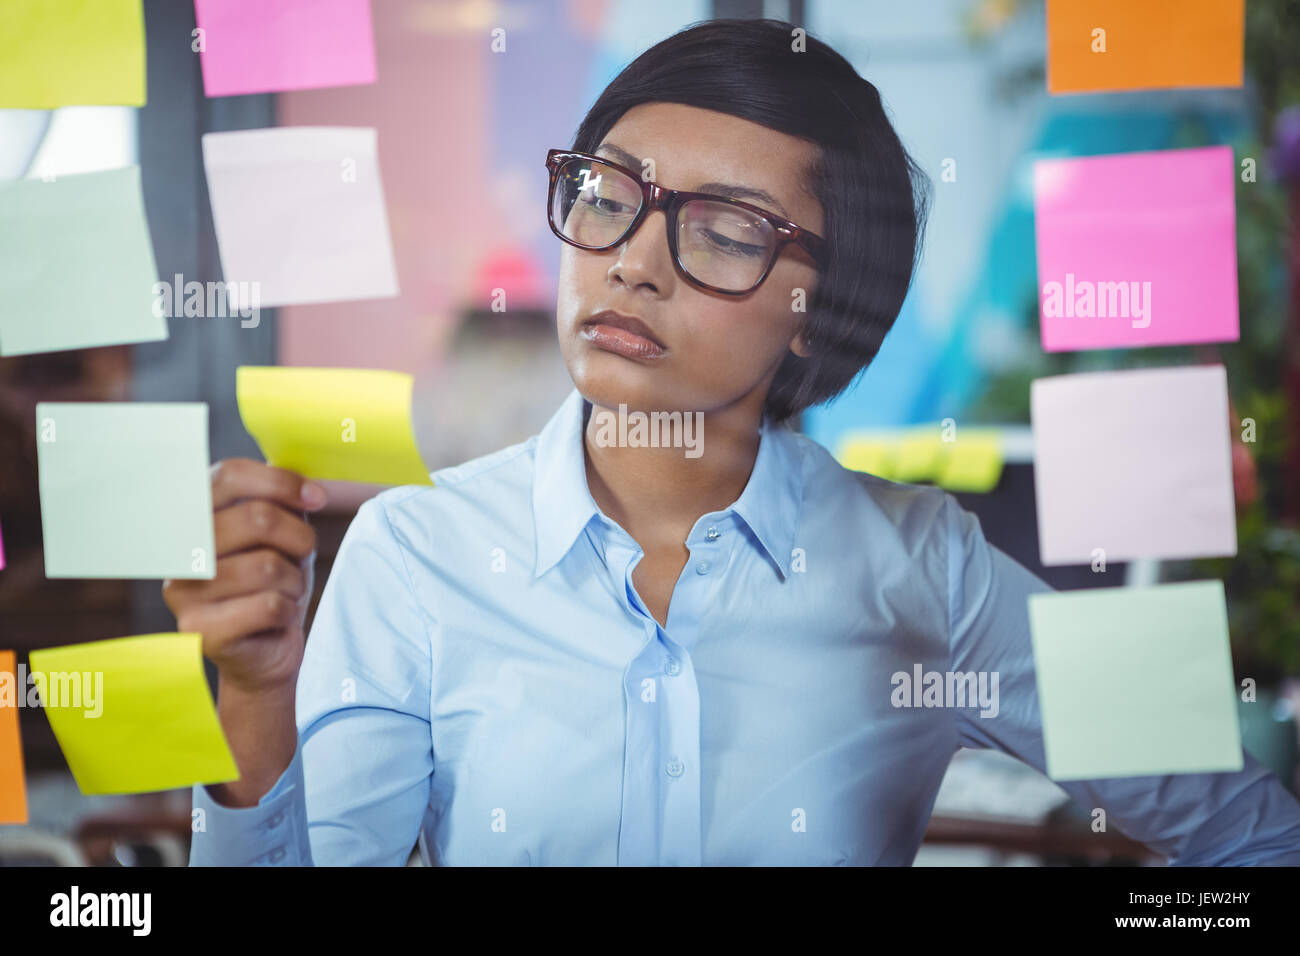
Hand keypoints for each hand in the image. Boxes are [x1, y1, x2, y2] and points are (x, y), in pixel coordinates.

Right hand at [162, 458, 327, 693]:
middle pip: (256, 518)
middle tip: (303, 556)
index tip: (316, 499)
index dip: (280, 481)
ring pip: (267, 566)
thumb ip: (284, 504)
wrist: (265, 651)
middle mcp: (179, 551)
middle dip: (299, 538)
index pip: (228, 476)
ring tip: (284, 592)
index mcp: (194, 518)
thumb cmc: (273, 585)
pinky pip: (269, 606)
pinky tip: (276, 618)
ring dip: (294, 581)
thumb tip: (311, 493)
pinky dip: (288, 610)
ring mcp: (183, 593)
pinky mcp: (200, 631)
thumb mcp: (281, 536)